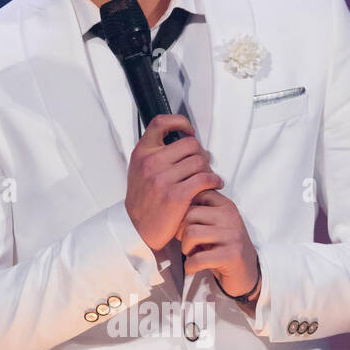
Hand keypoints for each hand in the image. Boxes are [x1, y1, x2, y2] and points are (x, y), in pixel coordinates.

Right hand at [124, 114, 223, 250]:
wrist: (136, 228)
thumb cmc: (142, 199)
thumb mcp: (139, 169)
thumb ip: (155, 153)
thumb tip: (182, 140)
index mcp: (142, 153)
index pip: (161, 123)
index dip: (179, 122)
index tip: (188, 131)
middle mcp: (152, 163)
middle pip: (190, 144)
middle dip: (200, 154)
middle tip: (202, 165)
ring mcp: (163, 179)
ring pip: (200, 161)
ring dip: (208, 169)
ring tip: (207, 177)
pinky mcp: (176, 195)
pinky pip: (204, 179)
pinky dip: (214, 180)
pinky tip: (214, 184)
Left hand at [175, 189, 259, 297]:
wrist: (245, 274)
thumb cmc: (222, 248)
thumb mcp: (214, 225)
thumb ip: (200, 212)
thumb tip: (173, 204)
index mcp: (226, 206)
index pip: (197, 194)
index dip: (183, 211)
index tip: (186, 226)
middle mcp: (231, 217)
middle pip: (189, 214)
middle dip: (180, 232)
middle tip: (187, 244)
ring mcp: (232, 236)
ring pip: (191, 233)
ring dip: (185, 248)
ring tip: (191, 254)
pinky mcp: (231, 255)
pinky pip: (198, 258)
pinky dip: (189, 266)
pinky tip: (193, 268)